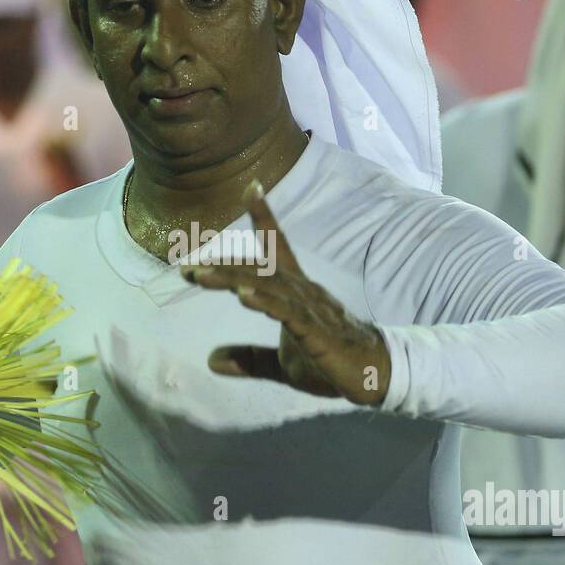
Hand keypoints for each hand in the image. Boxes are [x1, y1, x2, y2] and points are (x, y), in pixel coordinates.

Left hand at [181, 180, 390, 404]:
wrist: (378, 377)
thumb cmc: (333, 363)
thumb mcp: (283, 365)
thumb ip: (250, 360)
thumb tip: (210, 360)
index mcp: (296, 293)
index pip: (279, 248)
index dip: (265, 218)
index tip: (251, 187)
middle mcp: (303, 292)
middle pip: (260, 269)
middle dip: (221, 265)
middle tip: (185, 266)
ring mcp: (312, 310)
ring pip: (267, 286)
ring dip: (232, 279)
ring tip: (200, 276)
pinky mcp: (318, 332)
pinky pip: (289, 312)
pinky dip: (265, 302)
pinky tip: (244, 295)